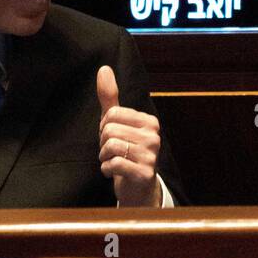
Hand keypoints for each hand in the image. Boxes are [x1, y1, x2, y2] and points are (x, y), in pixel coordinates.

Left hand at [96, 65, 161, 206]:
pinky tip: (114, 172)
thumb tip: (104, 68)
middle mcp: (154, 136)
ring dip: (104, 157)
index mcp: (149, 121)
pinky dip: (107, 170)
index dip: (104, 128)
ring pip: (110, 146)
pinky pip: (114, 164)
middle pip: (109, 130)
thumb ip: (110, 97)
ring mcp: (151, 155)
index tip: (113, 138)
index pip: (112, 114)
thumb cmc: (125, 153)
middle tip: (112, 153)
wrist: (138, 189)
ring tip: (113, 162)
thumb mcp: (117, 123)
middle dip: (103, 144)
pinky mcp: (144, 173)